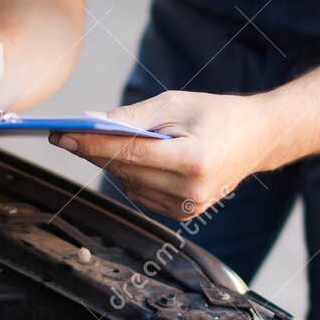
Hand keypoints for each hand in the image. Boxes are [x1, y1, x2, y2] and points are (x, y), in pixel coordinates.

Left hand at [51, 90, 270, 221]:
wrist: (256, 139)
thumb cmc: (215, 114)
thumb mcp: (175, 104)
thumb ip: (132, 117)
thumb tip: (89, 123)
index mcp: (194, 160)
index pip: (130, 154)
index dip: (92, 144)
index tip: (62, 135)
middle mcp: (192, 191)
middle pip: (126, 171)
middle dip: (94, 151)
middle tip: (66, 135)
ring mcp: (189, 207)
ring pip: (129, 184)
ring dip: (110, 164)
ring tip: (94, 142)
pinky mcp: (184, 214)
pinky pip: (140, 194)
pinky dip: (128, 175)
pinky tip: (128, 158)